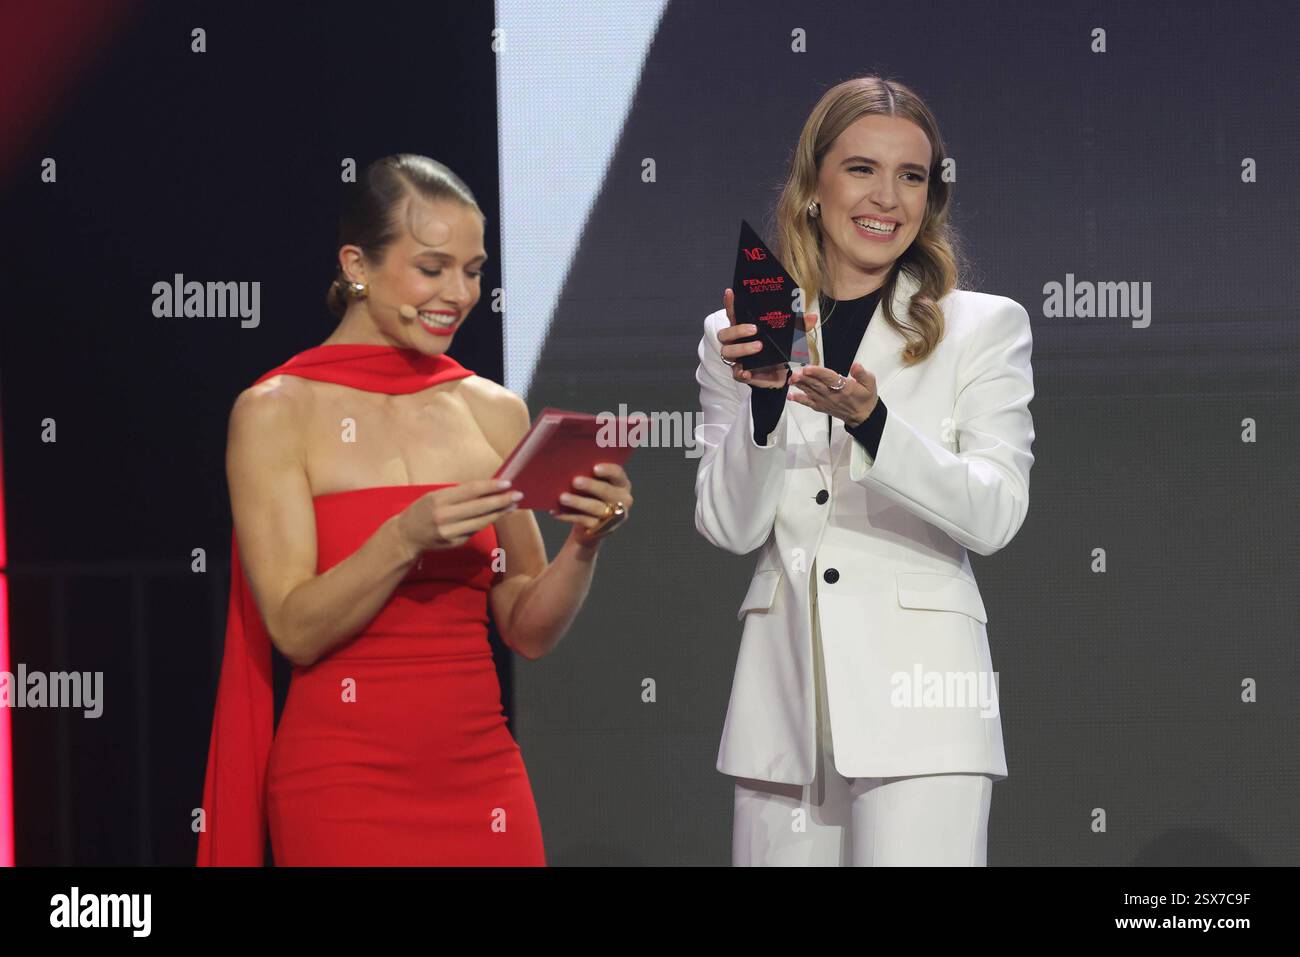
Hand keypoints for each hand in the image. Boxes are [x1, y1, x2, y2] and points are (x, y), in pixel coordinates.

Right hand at [396, 479, 520, 554]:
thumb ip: (458, 494)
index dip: (490, 487)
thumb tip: (486, 489)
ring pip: (481, 522)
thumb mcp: (435, 496)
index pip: (470, 491)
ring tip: (512, 505)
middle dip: (501, 501)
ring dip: (499, 513)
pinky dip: (487, 522)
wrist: (406, 536)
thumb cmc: (422, 510)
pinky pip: (475, 530)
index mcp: (439, 499)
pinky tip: (497, 515)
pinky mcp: (455, 543)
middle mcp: (444, 516)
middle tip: (518, 495)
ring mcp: (450, 532)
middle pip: (479, 507)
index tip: (507, 483)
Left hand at [550, 463, 633, 546]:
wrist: (589, 523)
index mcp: (622, 483)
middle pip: (608, 491)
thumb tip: (568, 464)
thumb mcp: (593, 482)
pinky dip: (569, 515)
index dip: (608, 470)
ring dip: (578, 502)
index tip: (594, 468)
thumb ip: (587, 473)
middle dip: (591, 486)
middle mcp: (623, 500)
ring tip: (562, 497)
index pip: (618, 474)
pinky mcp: (602, 529)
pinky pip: (584, 521)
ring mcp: (614, 516)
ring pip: (596, 508)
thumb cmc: (589, 494)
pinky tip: (556, 511)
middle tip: (575, 481)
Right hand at [717, 288, 789, 388]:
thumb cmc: (778, 352)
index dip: (730, 303)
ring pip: (728, 352)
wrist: (781, 375)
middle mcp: (735, 343)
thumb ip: (799, 327)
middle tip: (755, 329)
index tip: (731, 292)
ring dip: (742, 348)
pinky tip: (747, 372)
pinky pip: (735, 373)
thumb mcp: (789, 338)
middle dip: (738, 330)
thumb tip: (812, 317)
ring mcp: (736, 358)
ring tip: (759, 347)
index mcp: (743, 329)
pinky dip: (741, 372)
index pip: (733, 314)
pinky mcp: (740, 374)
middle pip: (724, 334)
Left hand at [788, 362, 878, 426]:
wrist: (863, 417)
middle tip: (795, 373)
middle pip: (816, 385)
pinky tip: (790, 395)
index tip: (808, 368)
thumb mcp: (870, 383)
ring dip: (800, 386)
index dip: (818, 373)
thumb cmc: (866, 398)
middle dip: (805, 379)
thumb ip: (862, 374)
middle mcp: (833, 395)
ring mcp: (826, 402)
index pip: (829, 379)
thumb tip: (856, 365)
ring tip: (791, 379)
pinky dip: (799, 399)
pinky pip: (809, 403)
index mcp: (845, 388)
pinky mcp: (822, 407)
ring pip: (811, 392)